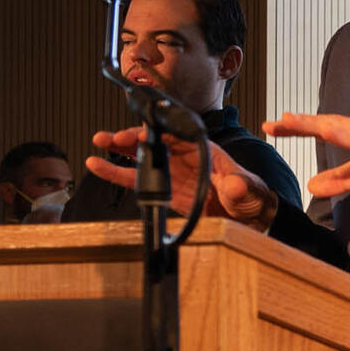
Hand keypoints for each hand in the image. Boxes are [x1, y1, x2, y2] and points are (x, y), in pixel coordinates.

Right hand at [89, 126, 278, 227]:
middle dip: (132, 138)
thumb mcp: (247, 189)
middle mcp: (185, 158)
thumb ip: (238, 186)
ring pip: (142, 157)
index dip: (157, 134)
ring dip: (120, 150)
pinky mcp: (167, 190)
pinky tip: (99, 165)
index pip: (176, 135)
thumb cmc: (251, 196)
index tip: (142, 136)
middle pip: (154, 142)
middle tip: (112, 138)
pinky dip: (119, 173)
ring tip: (98, 142)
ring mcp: (174, 172)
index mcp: (203, 150)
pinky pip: (140, 180)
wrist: (250, 217)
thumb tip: (234, 183)